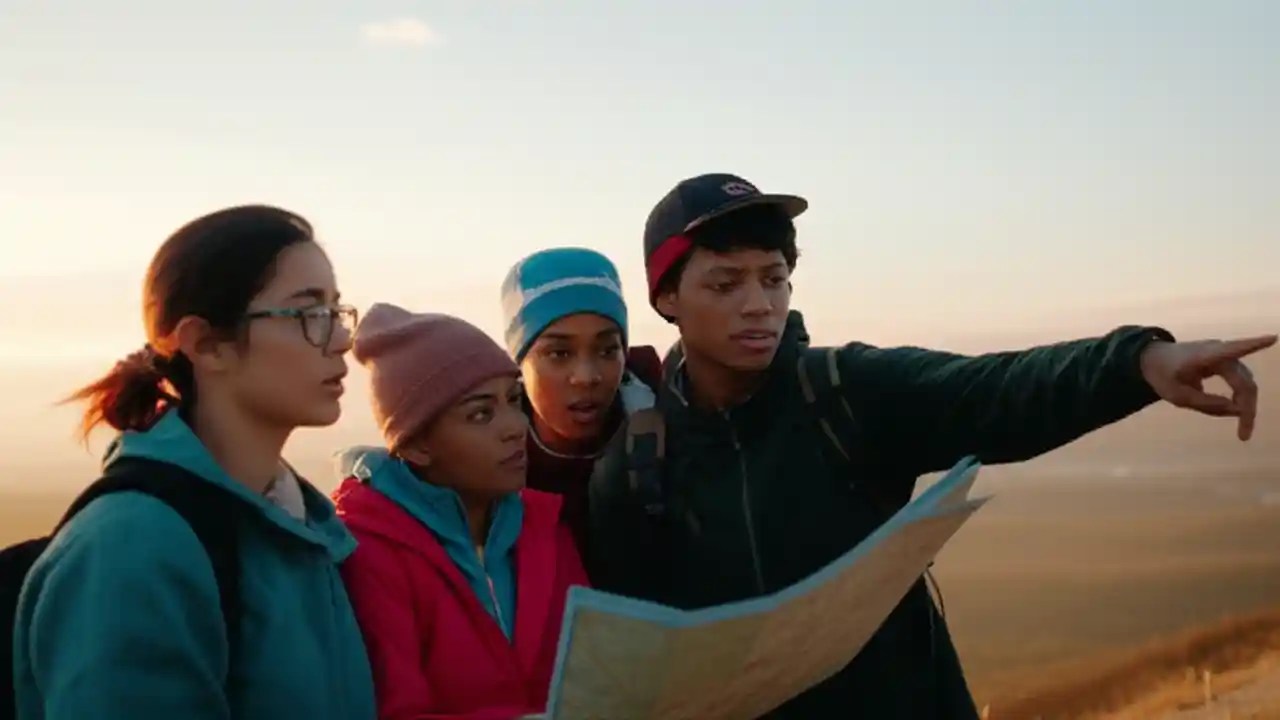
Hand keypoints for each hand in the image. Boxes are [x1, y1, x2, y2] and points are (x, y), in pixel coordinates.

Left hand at [1139, 334, 1276, 440]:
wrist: (1153, 360)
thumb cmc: (1162, 375)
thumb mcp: (1178, 396)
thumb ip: (1206, 404)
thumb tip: (1238, 410)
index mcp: (1204, 356)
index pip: (1232, 349)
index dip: (1254, 344)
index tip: (1272, 338)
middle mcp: (1219, 352)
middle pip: (1244, 382)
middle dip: (1247, 408)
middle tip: (1244, 436)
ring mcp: (1224, 356)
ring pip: (1245, 383)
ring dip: (1246, 406)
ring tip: (1242, 430)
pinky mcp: (1226, 363)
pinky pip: (1239, 382)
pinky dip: (1241, 399)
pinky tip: (1241, 415)